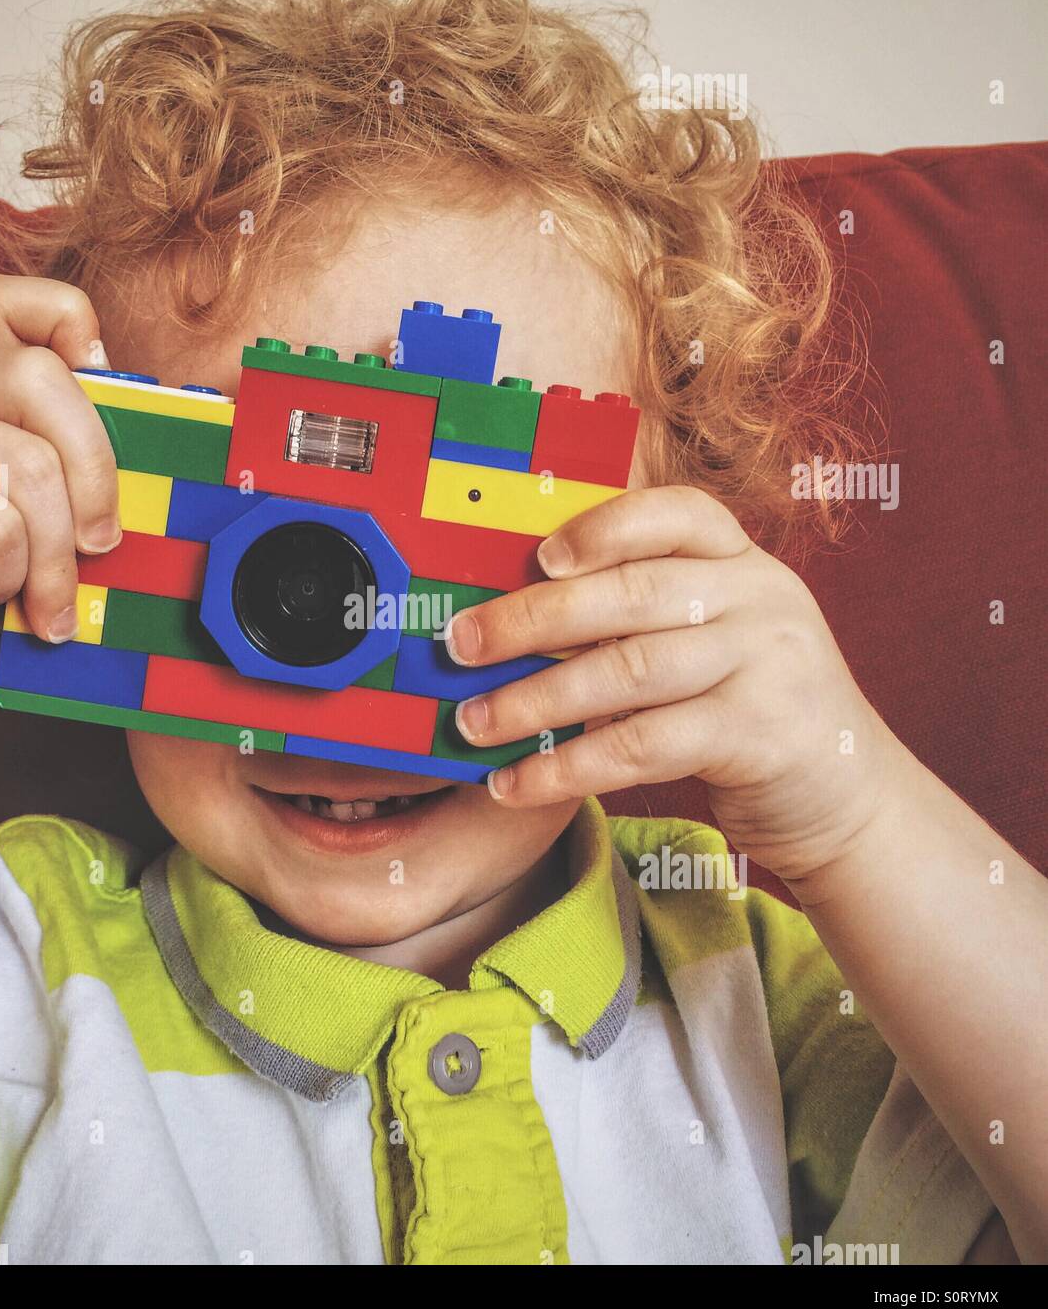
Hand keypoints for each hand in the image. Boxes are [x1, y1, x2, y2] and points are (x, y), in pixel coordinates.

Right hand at [0, 274, 118, 715]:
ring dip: (53, 556)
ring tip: (40, 597)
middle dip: (95, 473)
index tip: (99, 410)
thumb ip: (67, 465)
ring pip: (28, 468)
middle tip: (98, 544)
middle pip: (42, 379)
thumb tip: (155, 444)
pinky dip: (6, 580)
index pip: (12, 301)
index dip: (71, 329)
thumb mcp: (34, 515)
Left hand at [446, 485, 902, 885]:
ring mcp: (768, 664)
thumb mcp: (716, 640)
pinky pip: (644, 745)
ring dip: (537, 699)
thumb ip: (643, 617)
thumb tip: (513, 622)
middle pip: (632, 593)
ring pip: (629, 670)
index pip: (679, 513)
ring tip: (475, 722)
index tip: (539, 554)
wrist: (848, 796)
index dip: (605, 527)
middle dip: (532, 619)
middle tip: (460, 646)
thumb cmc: (749, 709)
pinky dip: (570, 766)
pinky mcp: (760, 736)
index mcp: (743, 562)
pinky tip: (518, 783)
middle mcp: (762, 599)